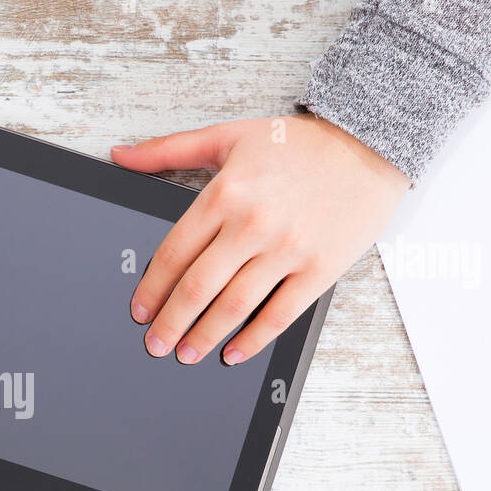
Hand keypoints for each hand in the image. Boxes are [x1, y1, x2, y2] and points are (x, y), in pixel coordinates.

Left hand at [111, 114, 409, 364]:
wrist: (370, 141)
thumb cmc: (297, 142)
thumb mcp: (227, 136)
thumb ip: (168, 149)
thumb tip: (120, 156)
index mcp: (225, 193)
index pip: (173, 254)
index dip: (151, 289)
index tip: (139, 310)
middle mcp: (253, 224)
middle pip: (197, 288)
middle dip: (169, 323)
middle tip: (154, 344)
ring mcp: (288, 249)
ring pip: (233, 306)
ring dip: (204, 337)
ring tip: (186, 355)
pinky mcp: (320, 268)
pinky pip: (279, 314)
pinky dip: (253, 339)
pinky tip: (233, 353)